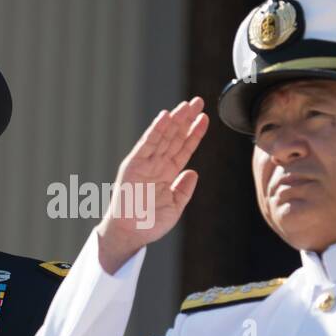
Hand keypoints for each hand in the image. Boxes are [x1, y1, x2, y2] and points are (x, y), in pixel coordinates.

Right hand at [96, 97, 208, 273]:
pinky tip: (166, 116)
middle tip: (199, 101)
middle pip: (175, 137)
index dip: (194, 134)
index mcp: (166, 174)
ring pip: (163, 136)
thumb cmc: (149, 223)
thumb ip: (184, 189)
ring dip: (175, 119)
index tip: (204, 118)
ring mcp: (145, 163)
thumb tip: (193, 172)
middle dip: (187, 119)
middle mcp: (157, 165)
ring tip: (187, 104)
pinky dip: (156, 129)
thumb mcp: (175, 206)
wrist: (130, 234)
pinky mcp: (134, 164)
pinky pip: (147, 143)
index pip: (183, 149)